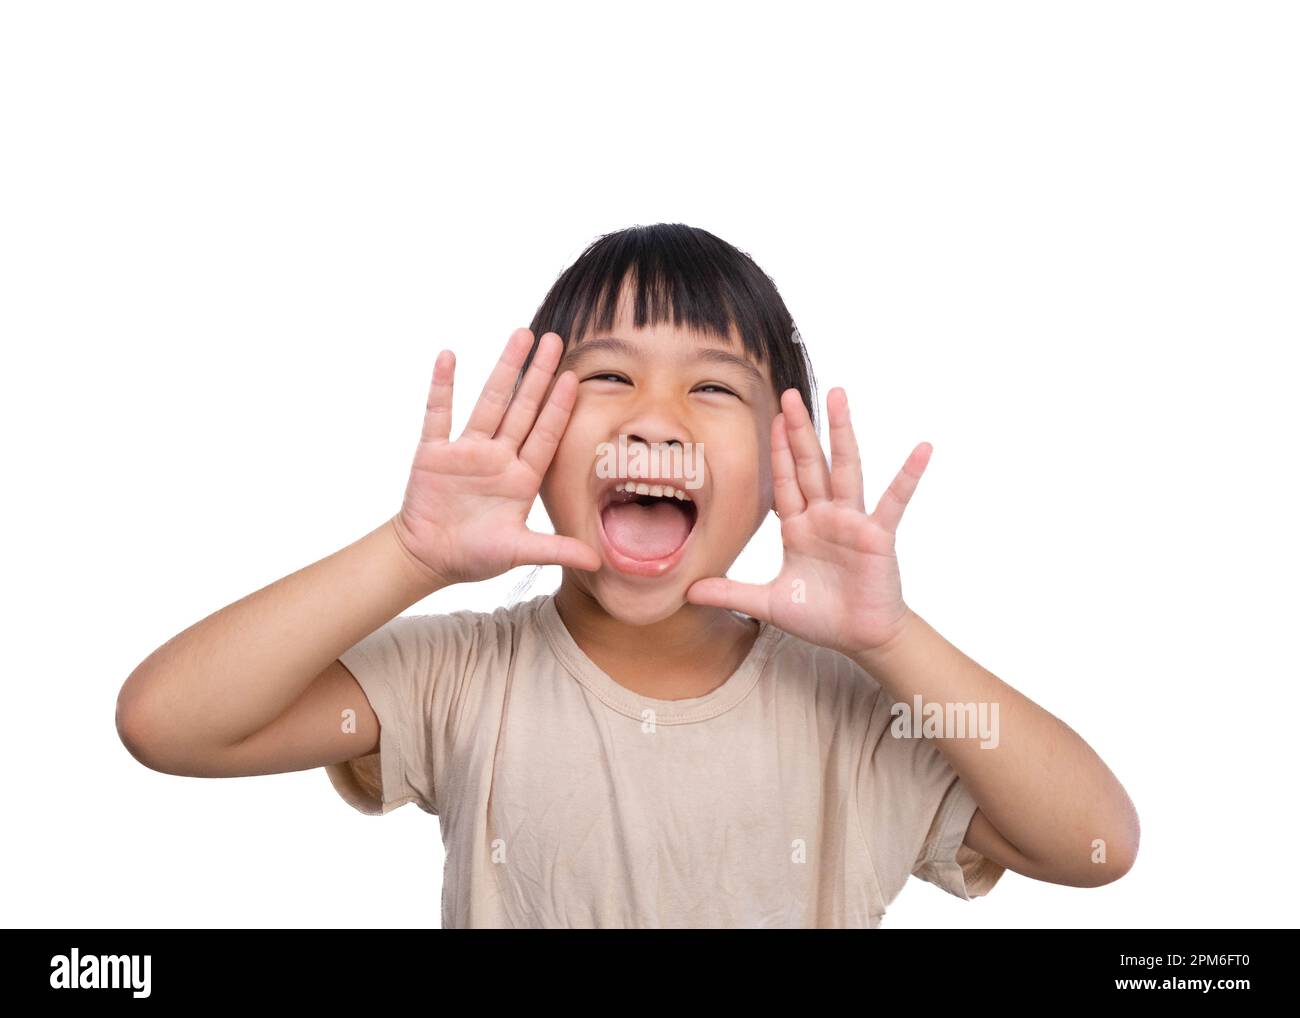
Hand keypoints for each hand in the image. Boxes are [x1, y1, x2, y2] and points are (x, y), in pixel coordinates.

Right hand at [390, 328, 599, 585]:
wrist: (428, 559)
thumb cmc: (475, 555)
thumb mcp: (519, 552)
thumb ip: (556, 550)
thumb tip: (597, 562)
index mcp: (521, 477)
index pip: (546, 435)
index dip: (559, 407)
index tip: (574, 378)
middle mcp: (498, 457)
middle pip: (523, 408)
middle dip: (538, 374)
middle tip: (554, 339)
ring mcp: (466, 451)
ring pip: (489, 402)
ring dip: (504, 369)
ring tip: (520, 336)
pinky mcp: (434, 453)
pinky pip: (438, 414)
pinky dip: (442, 386)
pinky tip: (448, 357)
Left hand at [685, 387, 929, 657]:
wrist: (860, 638)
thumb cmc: (821, 616)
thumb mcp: (767, 604)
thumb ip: (729, 592)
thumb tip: (687, 591)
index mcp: (799, 527)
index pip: (785, 481)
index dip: (776, 451)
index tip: (769, 417)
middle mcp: (824, 516)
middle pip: (809, 463)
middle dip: (799, 429)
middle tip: (790, 394)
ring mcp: (852, 522)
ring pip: (844, 468)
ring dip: (841, 431)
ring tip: (838, 395)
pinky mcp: (878, 535)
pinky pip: (894, 500)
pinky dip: (908, 475)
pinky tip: (921, 448)